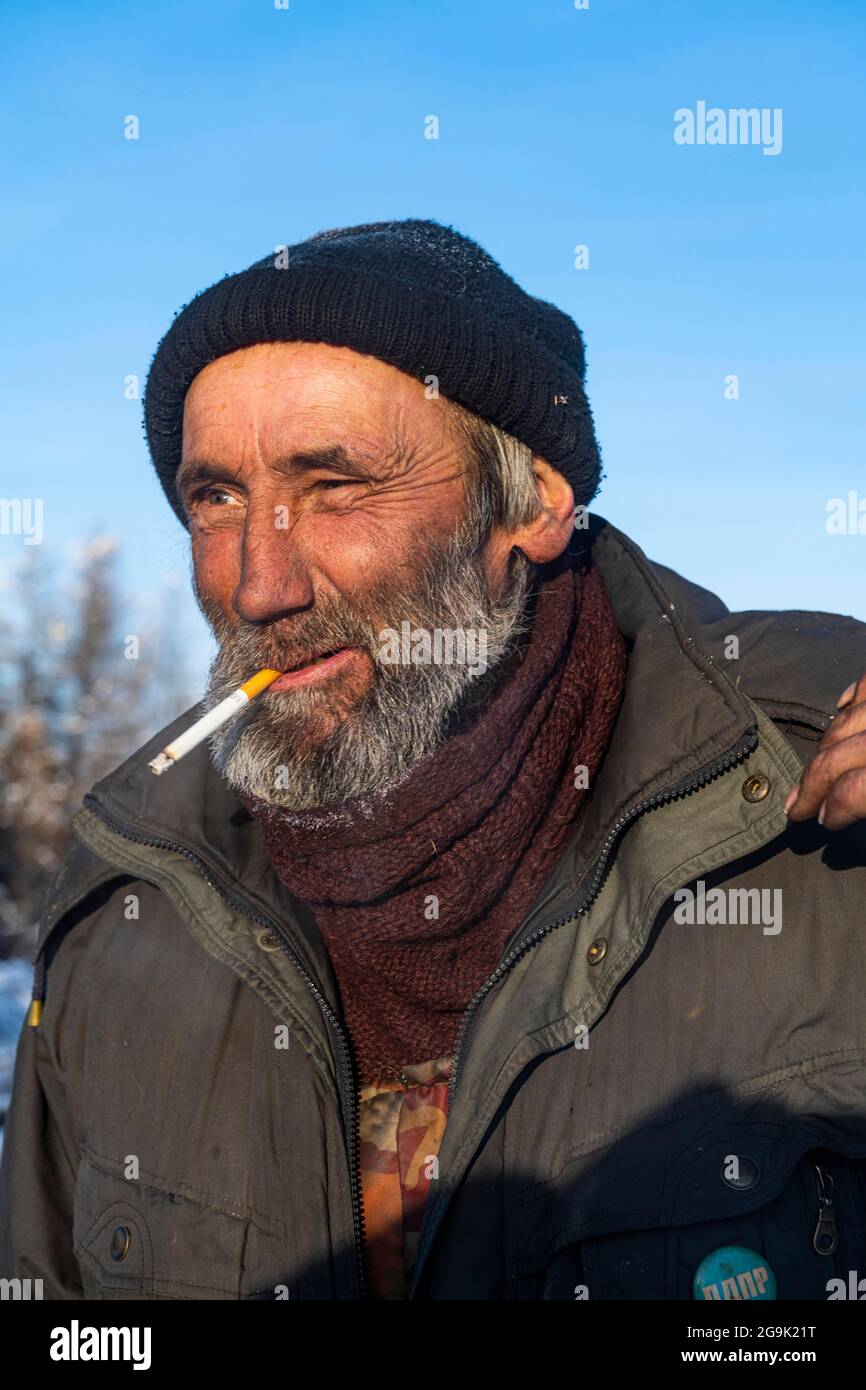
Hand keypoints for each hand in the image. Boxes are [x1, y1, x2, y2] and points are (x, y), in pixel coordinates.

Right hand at [785, 677, 865, 828]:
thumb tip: (836, 811)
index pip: (850, 792)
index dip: (832, 811)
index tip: (824, 821)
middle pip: (836, 757)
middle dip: (812, 784)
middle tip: (799, 804)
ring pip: (844, 721)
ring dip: (824, 747)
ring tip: (816, 767)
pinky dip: (850, 697)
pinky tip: (840, 709)